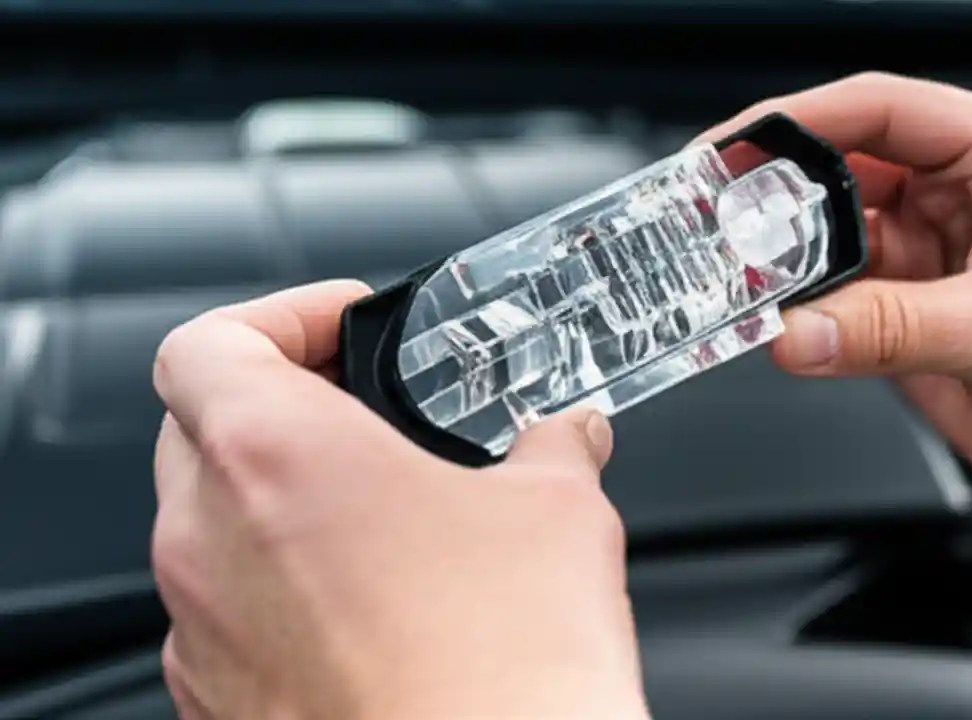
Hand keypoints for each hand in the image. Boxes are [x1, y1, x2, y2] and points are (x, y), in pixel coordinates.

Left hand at [151, 281, 646, 718]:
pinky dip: (278, 587)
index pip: (210, 340)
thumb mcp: (559, 513)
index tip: (342, 327)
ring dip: (278, 500)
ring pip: (207, 524)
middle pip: (200, 425)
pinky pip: (224, 613)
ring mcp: (202, 629)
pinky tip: (370, 604)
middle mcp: (210, 540)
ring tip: (379, 515)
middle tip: (364, 411)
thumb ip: (553, 448)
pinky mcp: (219, 700)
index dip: (278, 316)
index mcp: (275, 457)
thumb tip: (567, 435)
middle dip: (280, 403)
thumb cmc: (503, 668)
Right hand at [699, 73, 971, 559]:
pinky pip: (831, 299)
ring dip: (778, 256)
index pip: (884, 111)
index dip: (799, 120)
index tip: (735, 146)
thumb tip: (798, 329)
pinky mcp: (905, 317)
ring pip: (827, 235)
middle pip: (840, 167)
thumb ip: (895, 328)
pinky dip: (794, 311)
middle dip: (773, 189)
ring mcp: (928, 260)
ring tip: (730, 274)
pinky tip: (767, 320)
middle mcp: (960, 200)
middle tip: (713, 217)